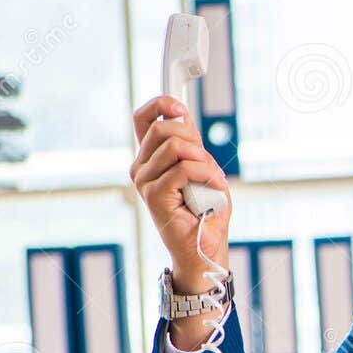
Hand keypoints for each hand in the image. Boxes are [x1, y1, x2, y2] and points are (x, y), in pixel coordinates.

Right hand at [131, 96, 231, 347]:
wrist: (206, 248)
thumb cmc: (207, 210)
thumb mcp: (203, 167)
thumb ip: (191, 143)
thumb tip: (181, 114)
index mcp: (150, 158)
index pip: (144, 119)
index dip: (162, 104)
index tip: (181, 108)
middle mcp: (141, 168)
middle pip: (164, 127)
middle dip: (194, 138)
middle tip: (207, 164)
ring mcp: (144, 182)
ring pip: (176, 146)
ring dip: (205, 162)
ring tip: (210, 183)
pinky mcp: (154, 195)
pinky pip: (186, 168)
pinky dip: (207, 176)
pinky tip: (211, 191)